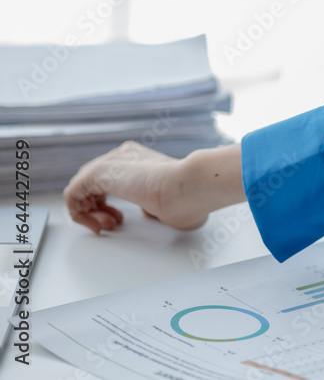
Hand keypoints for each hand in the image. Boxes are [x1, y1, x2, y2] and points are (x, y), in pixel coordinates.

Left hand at [63, 141, 233, 233]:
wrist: (191, 187)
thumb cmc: (190, 198)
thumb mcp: (171, 204)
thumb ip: (156, 206)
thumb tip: (151, 212)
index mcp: (141, 160)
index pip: (110, 180)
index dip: (109, 205)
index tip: (120, 221)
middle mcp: (124, 156)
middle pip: (93, 184)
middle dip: (98, 208)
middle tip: (112, 224)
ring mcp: (111, 162)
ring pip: (81, 188)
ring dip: (88, 213)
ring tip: (103, 227)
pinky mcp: (98, 172)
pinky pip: (73, 193)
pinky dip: (77, 213)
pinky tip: (93, 224)